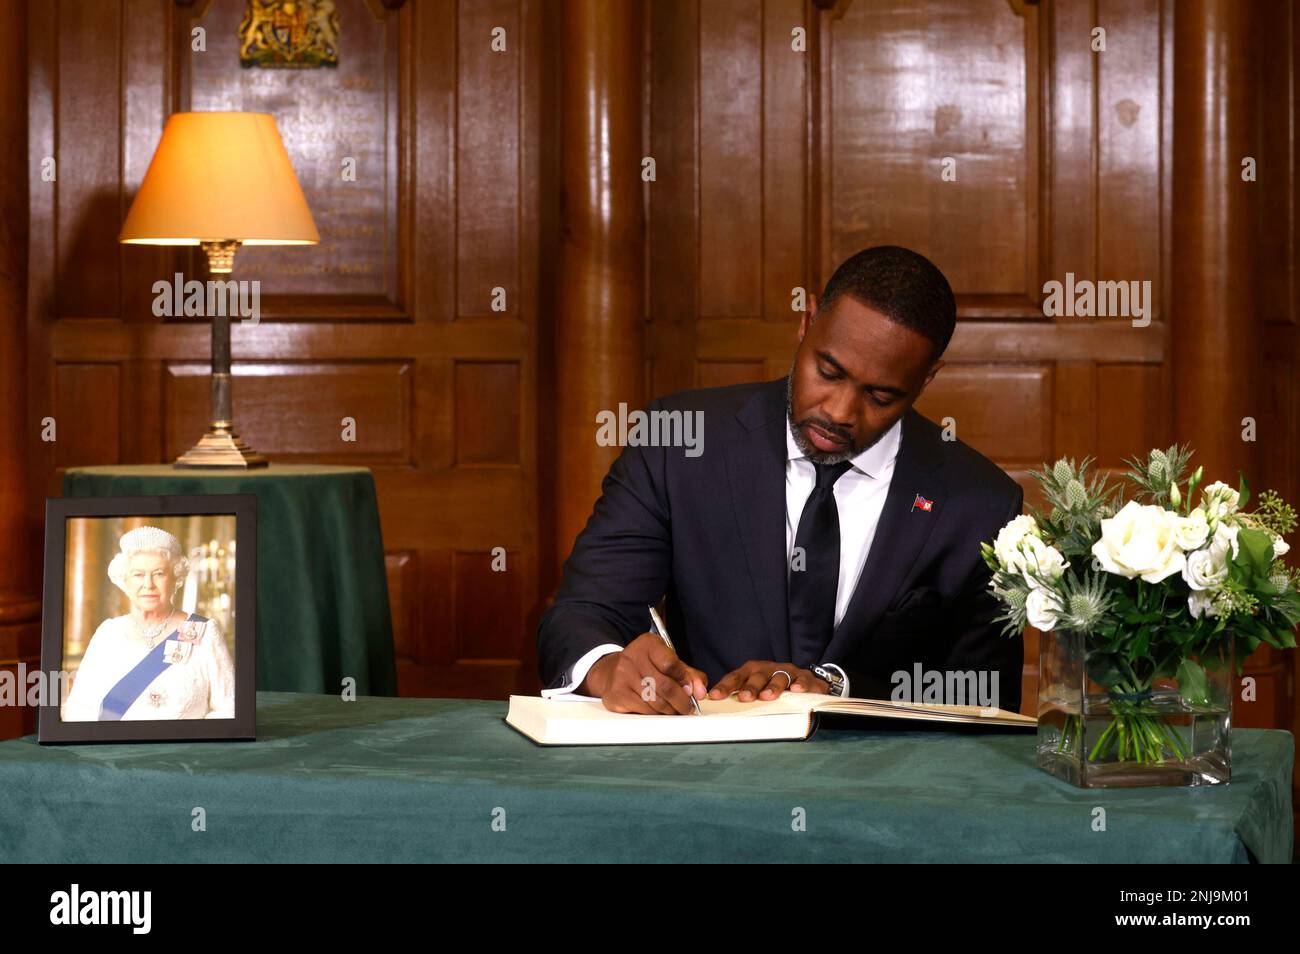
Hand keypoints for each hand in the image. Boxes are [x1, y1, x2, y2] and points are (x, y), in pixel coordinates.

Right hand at [580, 634, 708, 715]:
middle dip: (681, 701)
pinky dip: (655, 714)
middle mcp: (632, 656)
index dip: (684, 680)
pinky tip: (657, 710)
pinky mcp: (616, 694)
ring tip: (673, 709)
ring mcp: (622, 675)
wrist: (612, 672)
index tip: (691, 690)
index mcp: (648, 643)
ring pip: (655, 701)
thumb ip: (689, 675)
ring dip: (670, 710)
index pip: (670, 663)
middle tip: (688, 708)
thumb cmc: (646, 667)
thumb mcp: (668, 663)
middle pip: (665, 686)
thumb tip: (701, 692)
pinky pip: (643, 710)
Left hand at [707, 661, 828, 701]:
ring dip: (773, 687)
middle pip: (757, 676)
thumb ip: (739, 698)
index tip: (714, 696)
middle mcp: (767, 669)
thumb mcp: (755, 690)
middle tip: (745, 697)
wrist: (802, 681)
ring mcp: (786, 672)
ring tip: (767, 696)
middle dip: (750, 687)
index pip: (735, 678)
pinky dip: (800, 684)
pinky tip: (797, 690)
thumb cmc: (772, 688)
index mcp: (751, 672)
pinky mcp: (804, 677)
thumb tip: (715, 713)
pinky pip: (802, 680)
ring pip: (779, 677)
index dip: (725, 686)